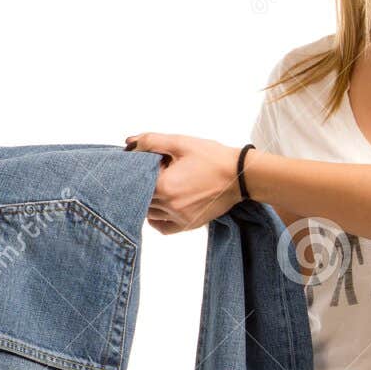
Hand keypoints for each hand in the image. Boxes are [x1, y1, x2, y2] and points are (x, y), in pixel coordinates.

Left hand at [123, 131, 243, 234]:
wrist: (241, 175)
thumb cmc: (213, 158)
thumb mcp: (180, 143)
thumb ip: (151, 141)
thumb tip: (129, 143)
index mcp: (165, 186)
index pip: (135, 182)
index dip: (136, 172)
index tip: (145, 164)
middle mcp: (170, 206)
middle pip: (141, 198)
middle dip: (143, 185)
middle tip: (155, 173)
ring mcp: (180, 217)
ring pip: (149, 213)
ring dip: (149, 201)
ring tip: (162, 185)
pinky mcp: (189, 224)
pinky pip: (163, 228)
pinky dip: (157, 219)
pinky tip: (161, 205)